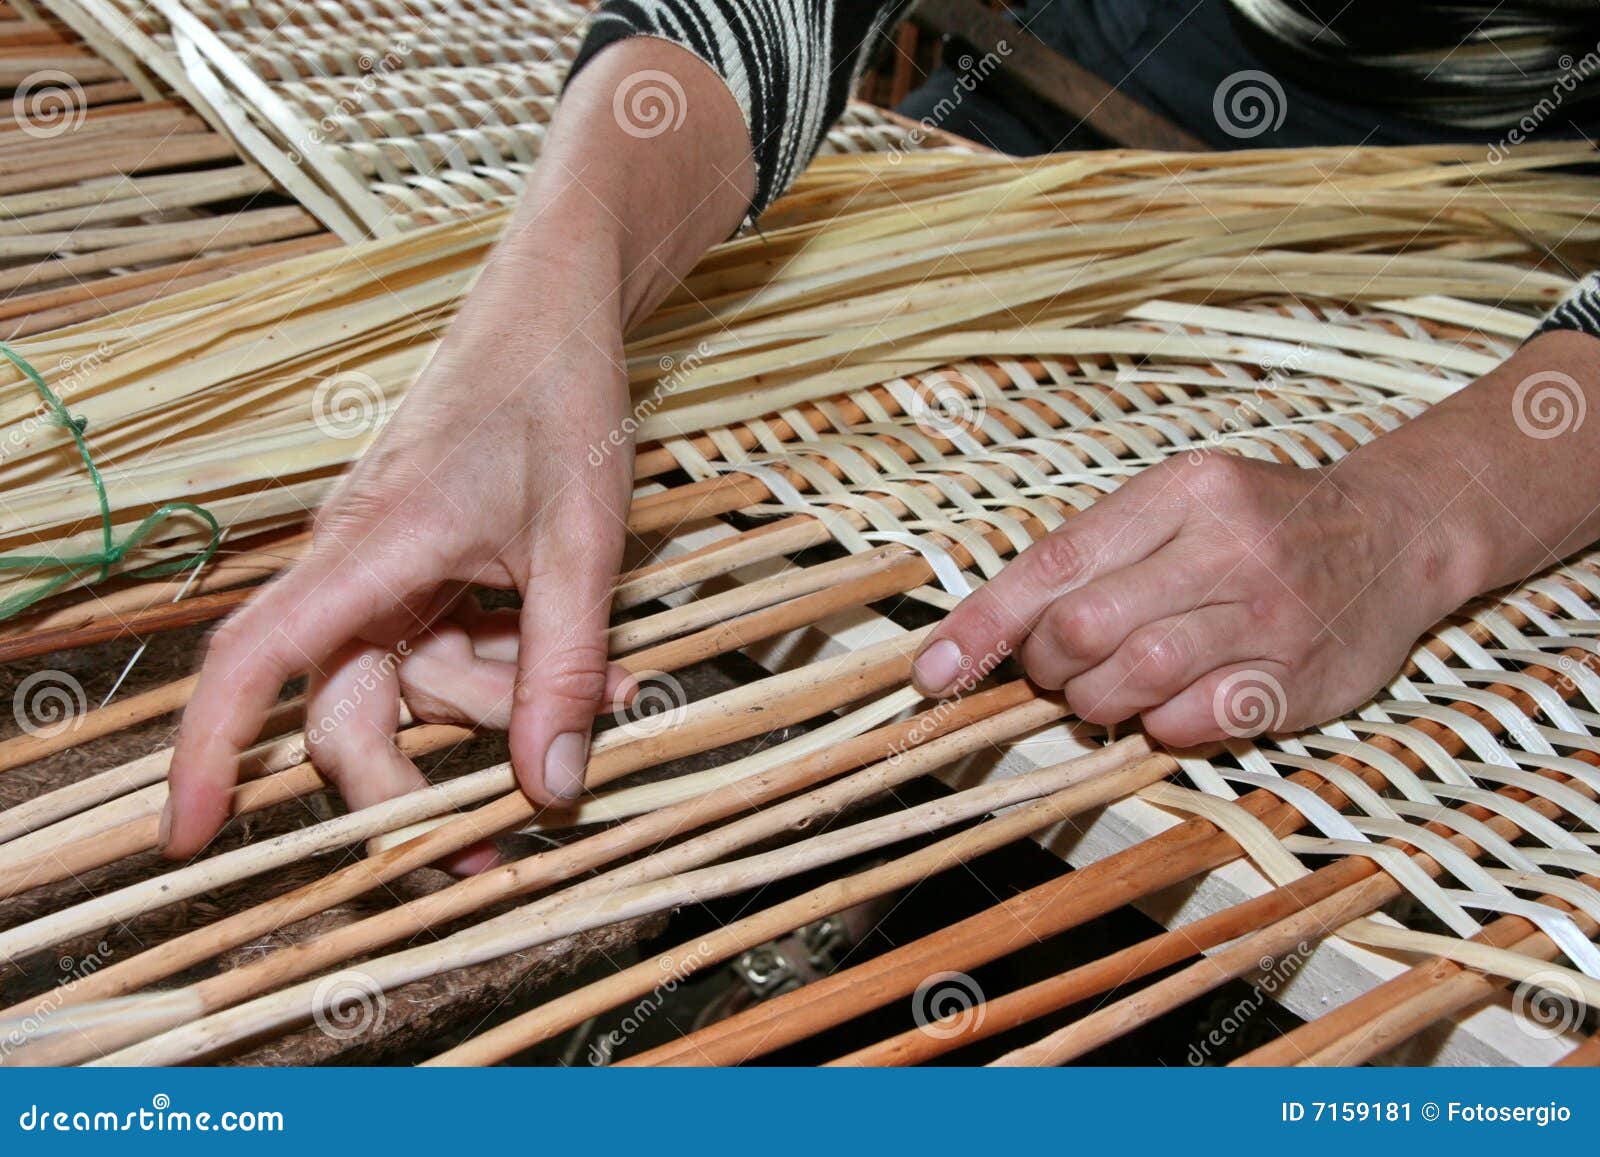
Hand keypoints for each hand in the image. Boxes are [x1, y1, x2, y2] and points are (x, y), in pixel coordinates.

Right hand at [162, 235, 635, 864]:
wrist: (558, 309)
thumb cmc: (557, 401)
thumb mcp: (580, 547)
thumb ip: (561, 669)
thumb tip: (549, 792)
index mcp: (366, 549)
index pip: (253, 662)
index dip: (209, 753)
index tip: (191, 839)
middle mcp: (355, 565)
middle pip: (352, 708)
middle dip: (426, 780)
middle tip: (501, 842)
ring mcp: (387, 566)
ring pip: (419, 684)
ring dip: (502, 706)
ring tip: (605, 686)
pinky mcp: (423, 563)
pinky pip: (449, 646)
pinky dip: (509, 664)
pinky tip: (585, 659)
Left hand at [910, 449, 1472, 746]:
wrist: (1394, 534)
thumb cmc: (1257, 522)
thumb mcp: (1176, 503)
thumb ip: (1092, 554)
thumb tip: (984, 632)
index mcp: (1183, 491)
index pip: (1056, 562)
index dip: (985, 625)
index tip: (933, 673)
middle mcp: (1228, 547)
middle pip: (1085, 628)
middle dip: (1048, 664)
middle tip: (1058, 668)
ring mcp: (1269, 616)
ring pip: (1133, 679)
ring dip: (1095, 702)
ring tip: (1106, 690)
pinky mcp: (1298, 681)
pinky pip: (1190, 724)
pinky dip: (1156, 727)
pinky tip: (1166, 706)